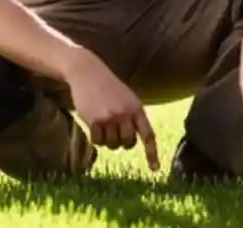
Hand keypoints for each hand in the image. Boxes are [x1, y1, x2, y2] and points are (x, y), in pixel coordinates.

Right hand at [63, 49, 158, 171]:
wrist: (88, 72)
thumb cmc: (108, 87)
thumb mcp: (127, 98)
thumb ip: (133, 117)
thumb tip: (134, 142)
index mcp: (137, 109)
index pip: (148, 135)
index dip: (152, 154)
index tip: (155, 169)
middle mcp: (126, 114)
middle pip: (128, 144)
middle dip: (121, 143)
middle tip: (114, 132)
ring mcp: (111, 118)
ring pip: (112, 144)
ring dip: (106, 139)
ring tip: (102, 123)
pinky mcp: (96, 120)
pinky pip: (98, 142)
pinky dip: (95, 137)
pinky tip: (92, 123)